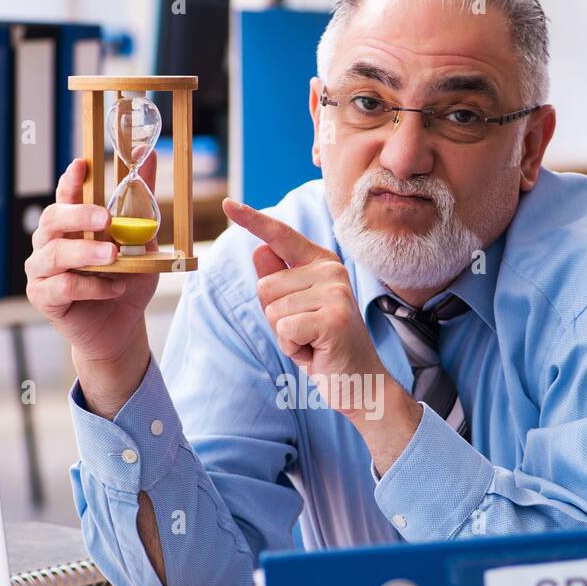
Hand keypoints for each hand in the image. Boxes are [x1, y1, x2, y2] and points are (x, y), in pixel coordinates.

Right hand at [26, 157, 158, 416]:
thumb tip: (149, 155)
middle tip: (105, 218)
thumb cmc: (127, 281)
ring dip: (86, 253)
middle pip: (52, 219)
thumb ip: (141, 201)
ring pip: (55, 254)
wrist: (120, 328)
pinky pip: (62, 287)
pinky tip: (114, 288)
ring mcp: (42, 270)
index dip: (70, 179)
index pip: (65, 194)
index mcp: (70, 225)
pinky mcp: (44, 298)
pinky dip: (91, 287)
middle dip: (78, 215)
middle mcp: (50, 243)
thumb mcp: (143, 241)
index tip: (82, 165)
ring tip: (114, 257)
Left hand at [223, 197, 386, 418]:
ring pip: (273, 310)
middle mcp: (330, 271)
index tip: (228, 204)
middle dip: (276, 318)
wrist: (358, 382)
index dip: (253, 220)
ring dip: (285, 336)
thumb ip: (279, 280)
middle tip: (305, 333)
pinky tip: (315, 352)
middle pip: (265, 287)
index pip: (280, 237)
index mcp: (321, 263)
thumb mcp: (294, 310)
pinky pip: (284, 330)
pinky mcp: (333, 318)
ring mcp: (335, 292)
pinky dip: (293, 348)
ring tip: (311, 342)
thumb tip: (259, 249)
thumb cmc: (323, 345)